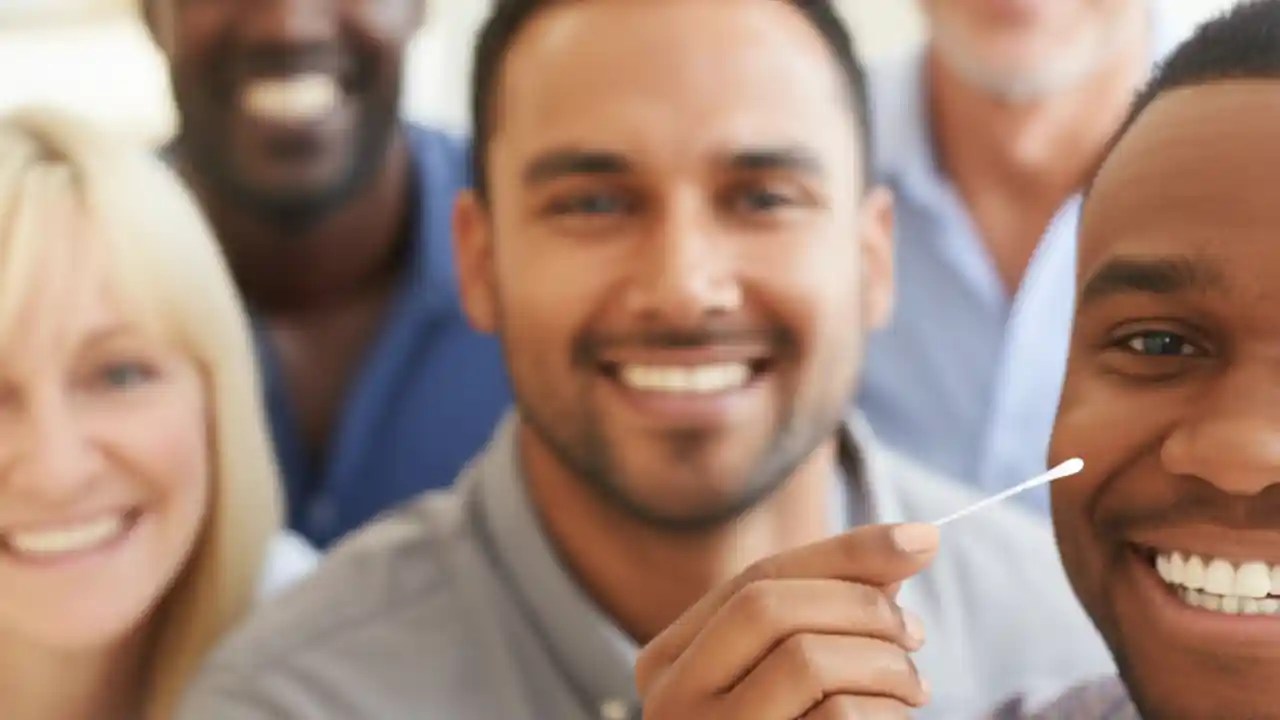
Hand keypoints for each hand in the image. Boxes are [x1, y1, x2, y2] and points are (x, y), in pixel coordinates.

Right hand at [635, 523, 939, 718]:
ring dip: (884, 663)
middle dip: (861, 604)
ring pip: (807, 657)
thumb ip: (825, 614)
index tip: (922, 539)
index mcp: (670, 660)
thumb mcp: (786, 677)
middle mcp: (670, 700)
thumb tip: (907, 545)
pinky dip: (884, 711)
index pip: (757, 578)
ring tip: (911, 688)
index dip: (845, 551)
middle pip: (770, 603)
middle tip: (914, 633)